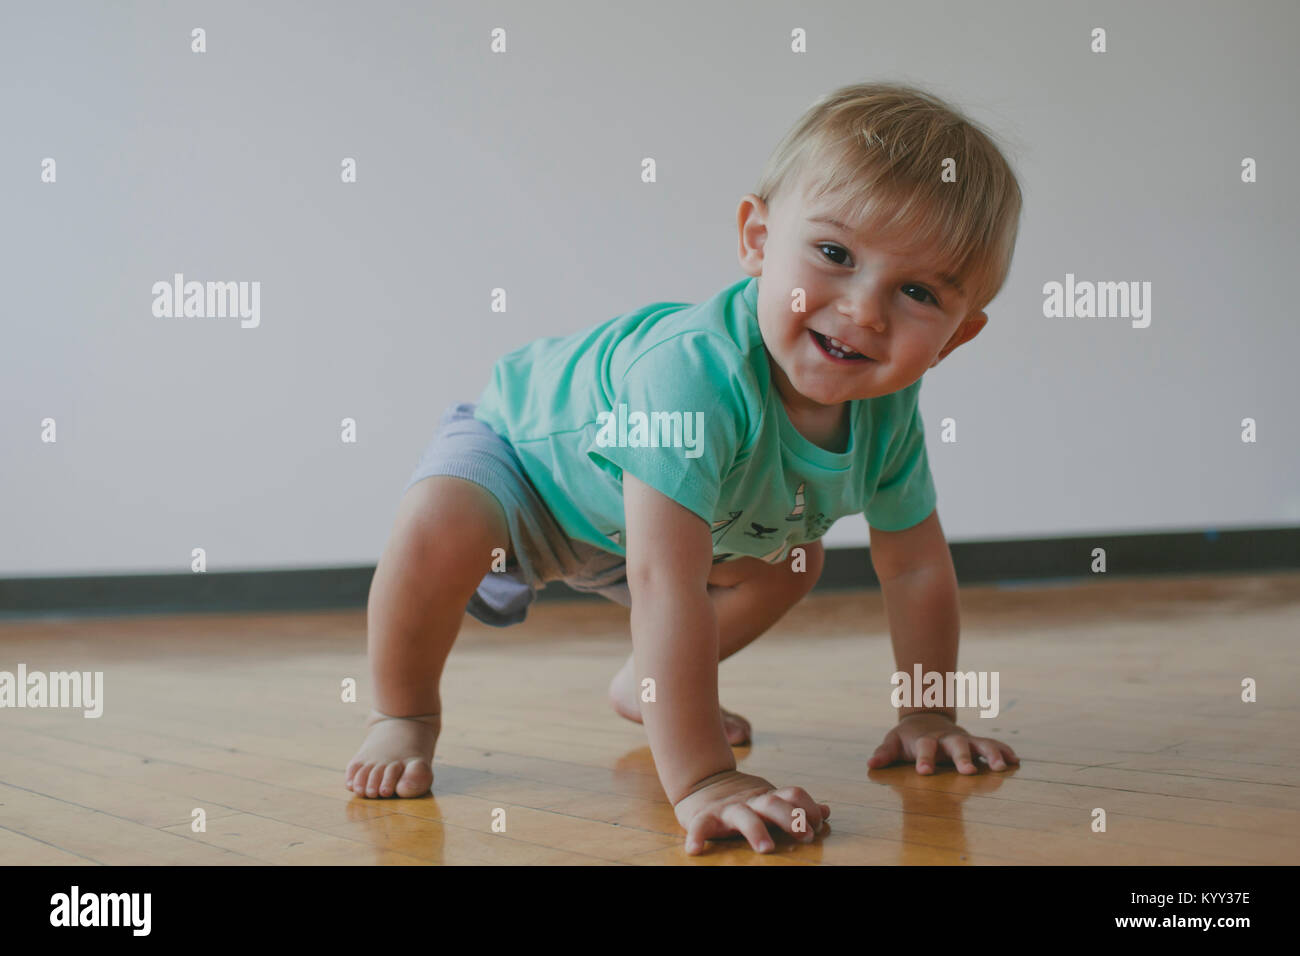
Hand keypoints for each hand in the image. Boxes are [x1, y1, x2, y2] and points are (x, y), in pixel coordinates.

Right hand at [672, 770, 829, 854]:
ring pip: (743, 816)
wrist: (700, 782)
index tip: (819, 824)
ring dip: (755, 831)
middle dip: (791, 818)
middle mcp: (750, 801)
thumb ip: (795, 806)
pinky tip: (695, 850)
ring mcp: (727, 809)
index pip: (793, 794)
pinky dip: (697, 837)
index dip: (808, 807)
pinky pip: (700, 826)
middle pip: (773, 803)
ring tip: (766, 848)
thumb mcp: (769, 799)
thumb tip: (827, 811)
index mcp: (767, 797)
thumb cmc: (742, 798)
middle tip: (807, 835)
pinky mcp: (703, 817)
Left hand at [868, 712, 1019, 774]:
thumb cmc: (907, 738)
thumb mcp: (893, 743)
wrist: (926, 718)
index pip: (925, 748)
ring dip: (990, 754)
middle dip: (962, 757)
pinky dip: (1003, 751)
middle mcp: (947, 739)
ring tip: (1001, 767)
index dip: (924, 759)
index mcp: (926, 740)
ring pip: (979, 744)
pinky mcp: (975, 743)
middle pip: (956, 745)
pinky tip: (1016, 760)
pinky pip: (992, 745)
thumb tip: (870, 765)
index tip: (924, 772)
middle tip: (969, 772)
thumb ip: (884, 754)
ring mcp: (964, 740)